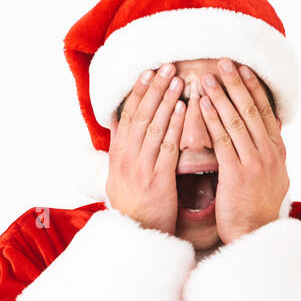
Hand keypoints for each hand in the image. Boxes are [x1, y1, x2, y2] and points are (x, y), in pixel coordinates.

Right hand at [105, 62, 185, 233]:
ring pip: (153, 127)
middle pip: (140, 115)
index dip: (138, 91)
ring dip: (165, 101)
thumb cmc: (135, 205)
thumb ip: (122, 147)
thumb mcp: (120, 175)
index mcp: (117, 154)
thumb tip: (121, 121)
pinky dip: (175, 127)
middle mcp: (126, 158)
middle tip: (166, 66)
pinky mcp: (157, 180)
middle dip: (153, 88)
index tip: (148, 71)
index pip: (127, 114)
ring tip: (177, 80)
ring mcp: (140, 168)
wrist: (138, 235)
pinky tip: (183, 110)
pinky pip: (167, 148)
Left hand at [197, 59, 288, 242]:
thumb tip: (272, 126)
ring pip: (237, 121)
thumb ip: (270, 150)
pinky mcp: (238, 174)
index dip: (253, 88)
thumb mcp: (273, 176)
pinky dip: (213, 120)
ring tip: (207, 78)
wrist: (255, 235)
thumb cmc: (258, 208)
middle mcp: (269, 153)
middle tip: (223, 62)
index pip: (264, 111)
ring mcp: (255, 163)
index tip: (243, 68)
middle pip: (251, 110)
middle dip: (236, 83)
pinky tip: (203, 105)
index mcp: (277, 151)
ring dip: (221, 96)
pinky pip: (223, 141)